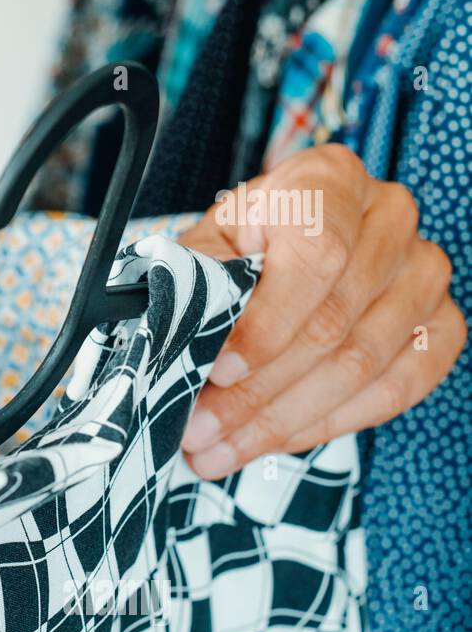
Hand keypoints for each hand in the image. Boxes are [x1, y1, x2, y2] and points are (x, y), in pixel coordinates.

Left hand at [177, 144, 465, 479]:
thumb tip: (188, 347)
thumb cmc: (237, 252)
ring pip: (361, 364)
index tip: (220, 371)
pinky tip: (273, 442)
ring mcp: (424, 271)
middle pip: (333, 322)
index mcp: (327, 181)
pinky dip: (328, 424)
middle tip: (201, 431)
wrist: (277, 258)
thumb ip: (201, 289)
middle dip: (257, 393)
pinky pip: (397, 389)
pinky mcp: (443, 324)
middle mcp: (389, 216)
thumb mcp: (206, 254)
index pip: (315, 259)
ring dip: (282, 421)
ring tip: (219, 449)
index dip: (266, 326)